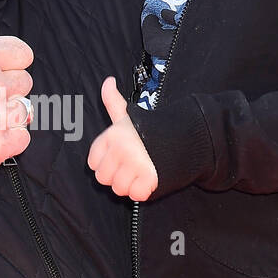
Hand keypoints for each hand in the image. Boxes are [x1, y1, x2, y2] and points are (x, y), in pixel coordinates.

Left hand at [87, 76, 157, 200]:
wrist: (185, 138)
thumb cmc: (149, 130)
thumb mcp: (128, 115)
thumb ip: (112, 101)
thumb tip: (107, 81)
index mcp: (112, 135)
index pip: (93, 163)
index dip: (106, 164)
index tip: (119, 158)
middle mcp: (121, 148)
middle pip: (104, 179)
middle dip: (118, 177)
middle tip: (132, 167)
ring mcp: (135, 163)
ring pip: (119, 189)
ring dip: (131, 185)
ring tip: (142, 172)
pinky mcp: (150, 177)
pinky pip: (136, 195)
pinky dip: (144, 192)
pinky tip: (150, 180)